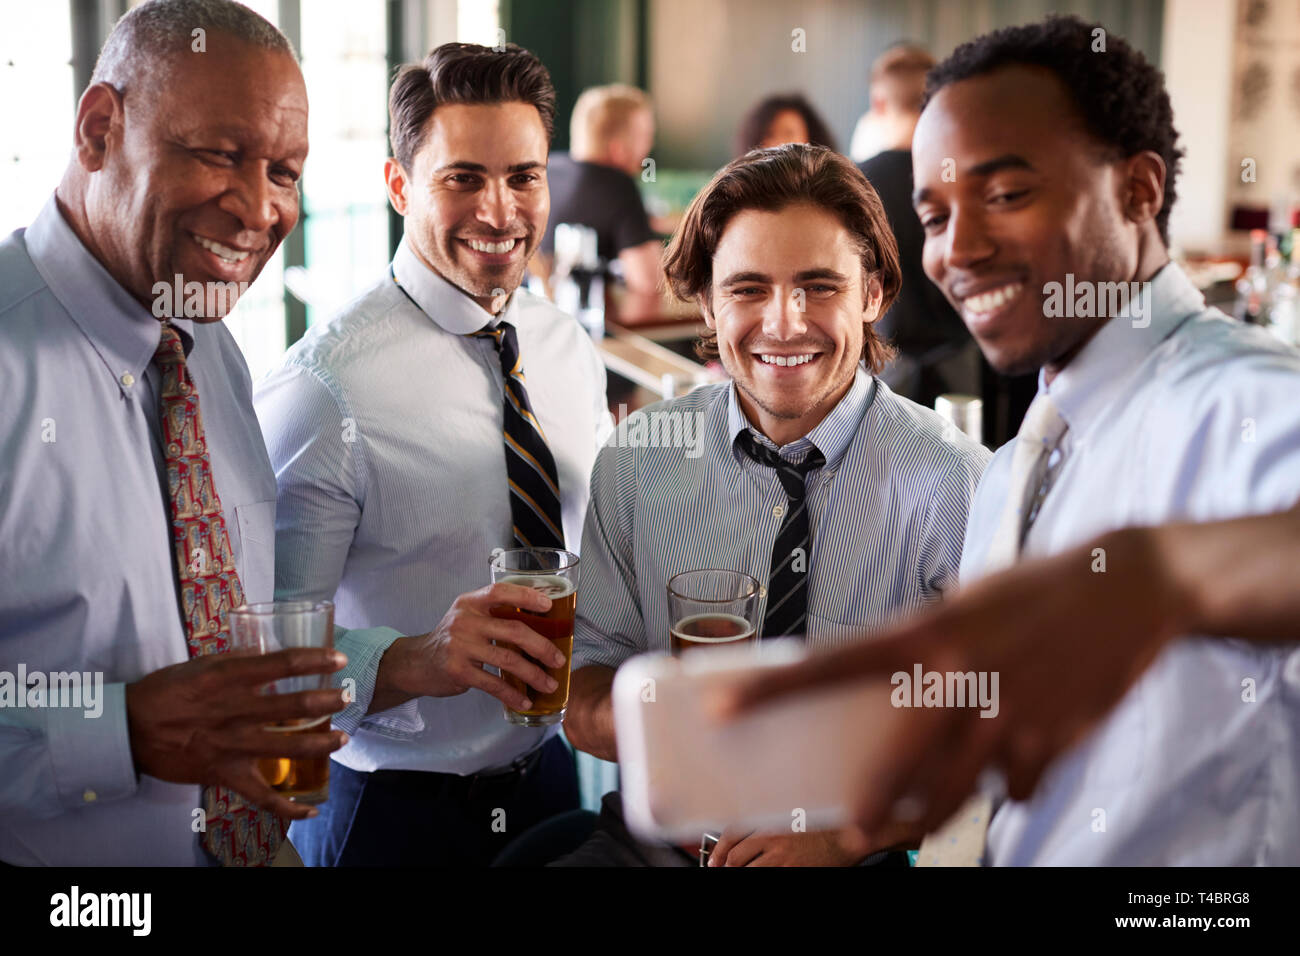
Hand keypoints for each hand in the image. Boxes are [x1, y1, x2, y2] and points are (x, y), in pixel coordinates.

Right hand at [125, 647, 349, 820]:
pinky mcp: (225, 774)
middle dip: (327, 700)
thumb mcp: (201, 665)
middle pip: (293, 704)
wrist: (128, 730)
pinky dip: (287, 806)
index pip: (281, 664)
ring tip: (341, 738)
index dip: (315, 660)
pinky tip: (311, 808)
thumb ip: (237, 661)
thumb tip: (268, 651)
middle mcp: (234, 711)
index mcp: (227, 678)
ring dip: (321, 743)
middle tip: (346, 697)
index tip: (338, 659)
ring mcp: (232, 745)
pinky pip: (261, 796)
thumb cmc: (165, 692)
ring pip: (287, 746)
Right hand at [382, 582, 567, 711]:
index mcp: (471, 603)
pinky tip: (524, 700)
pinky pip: (493, 684)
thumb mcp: (468, 618)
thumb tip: (542, 627)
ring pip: (507, 659)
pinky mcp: (458, 671)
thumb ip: (495, 616)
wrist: (417, 663)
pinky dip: (512, 694)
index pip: (500, 592)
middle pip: (513, 630)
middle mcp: (465, 621)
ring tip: (549, 685)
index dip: (526, 596)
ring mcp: (460, 646)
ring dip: (533, 674)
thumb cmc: (452, 640)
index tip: (549, 605)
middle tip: (559, 660)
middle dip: (542, 646)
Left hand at [709, 827, 862, 865]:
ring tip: (737, 874)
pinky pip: (767, 875)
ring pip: (748, 870)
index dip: (719, 850)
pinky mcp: (792, 869)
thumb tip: (744, 837)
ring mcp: (782, 857)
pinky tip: (761, 874)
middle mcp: (772, 837)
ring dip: (739, 873)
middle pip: (736, 856)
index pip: (732, 833)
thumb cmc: (820, 824)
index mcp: (769, 820)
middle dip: (725, 866)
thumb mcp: (788, 815)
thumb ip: (767, 824)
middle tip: (721, 870)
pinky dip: (760, 875)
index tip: (715, 859)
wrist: (845, 836)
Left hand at [712, 527, 1181, 841]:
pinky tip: (1008, 778)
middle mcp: (961, 676)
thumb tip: (892, 676)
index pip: (833, 664)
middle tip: (848, 828)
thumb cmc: (1038, 587)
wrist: (1131, 584)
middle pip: (897, 761)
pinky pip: (1017, 785)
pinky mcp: (1053, 736)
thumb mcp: (966, 601)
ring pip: (956, 792)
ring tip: (904, 827)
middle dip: (868, 804)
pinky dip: (1009, 789)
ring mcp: (1010, 712)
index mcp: (928, 632)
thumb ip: (927, 642)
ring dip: (927, 816)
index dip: (772, 689)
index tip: (722, 705)